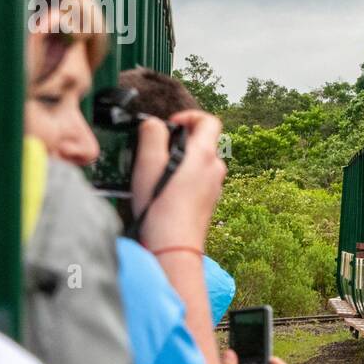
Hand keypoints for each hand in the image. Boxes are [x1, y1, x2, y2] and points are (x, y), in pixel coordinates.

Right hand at [132, 109, 226, 250]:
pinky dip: (183, 179)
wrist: (174, 247)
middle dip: (181, 141)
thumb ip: (152, 135)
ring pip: (199, 163)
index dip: (190, 116)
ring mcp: (215, 187)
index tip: (171, 124)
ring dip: (181, 161)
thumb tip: (154, 124)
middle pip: (203, 143)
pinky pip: (198, 181)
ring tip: (157, 173)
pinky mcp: (209, 202)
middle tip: (158, 149)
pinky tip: (164, 192)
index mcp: (204, 155)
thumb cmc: (160, 207)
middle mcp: (215, 169)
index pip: (209, 121)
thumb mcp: (147, 163)